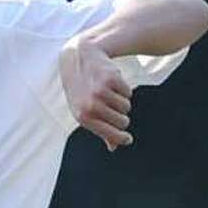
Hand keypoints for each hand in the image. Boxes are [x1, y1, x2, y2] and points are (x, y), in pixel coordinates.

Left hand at [59, 36, 133, 150]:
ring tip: (109, 94)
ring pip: (126, 107)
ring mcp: (101, 92)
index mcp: (84, 118)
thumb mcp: (84, 111)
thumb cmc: (81, 91)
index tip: (127, 139)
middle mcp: (91, 106)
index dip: (121, 138)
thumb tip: (114, 147)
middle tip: (112, 109)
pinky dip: (124, 90)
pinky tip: (111, 83)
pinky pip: (128, 92)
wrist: (78, 59)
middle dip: (122, 117)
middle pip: (122, 122)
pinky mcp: (111, 79)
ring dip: (122, 102)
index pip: (111, 134)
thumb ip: (100, 129)